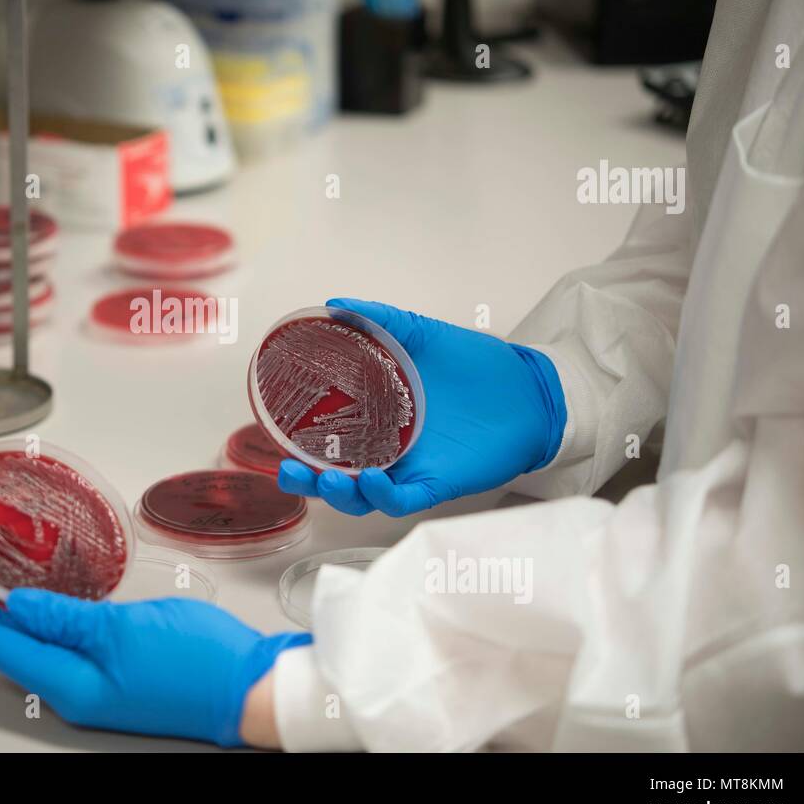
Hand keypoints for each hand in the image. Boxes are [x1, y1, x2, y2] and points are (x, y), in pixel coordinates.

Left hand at [0, 573, 308, 746]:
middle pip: (9, 648)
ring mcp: (97, 683)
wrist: (250, 688)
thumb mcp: (122, 631)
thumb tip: (17, 605)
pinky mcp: (117, 671)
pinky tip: (40, 600)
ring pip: (35, 646)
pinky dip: (42, 618)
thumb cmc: (194, 662)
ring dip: (7, 613)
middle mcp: (75, 689)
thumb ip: (65, 618)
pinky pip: (63, 645)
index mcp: (70, 684)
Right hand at [279, 297, 565, 516]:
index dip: (297, 444)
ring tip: (325, 478)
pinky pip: (404, 499)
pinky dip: (385, 494)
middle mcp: (387, 449)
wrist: (529, 387)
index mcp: (375, 419)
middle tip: (288, 470)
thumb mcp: (421, 335)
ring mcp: (410, 468)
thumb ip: (380, 320)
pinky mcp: (437, 482)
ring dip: (340, 492)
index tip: (274, 437)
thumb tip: (335, 304)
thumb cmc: (475, 365)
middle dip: (307, 481)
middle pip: (335, 476)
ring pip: (363, 496)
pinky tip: (373, 480)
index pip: (327, 439)